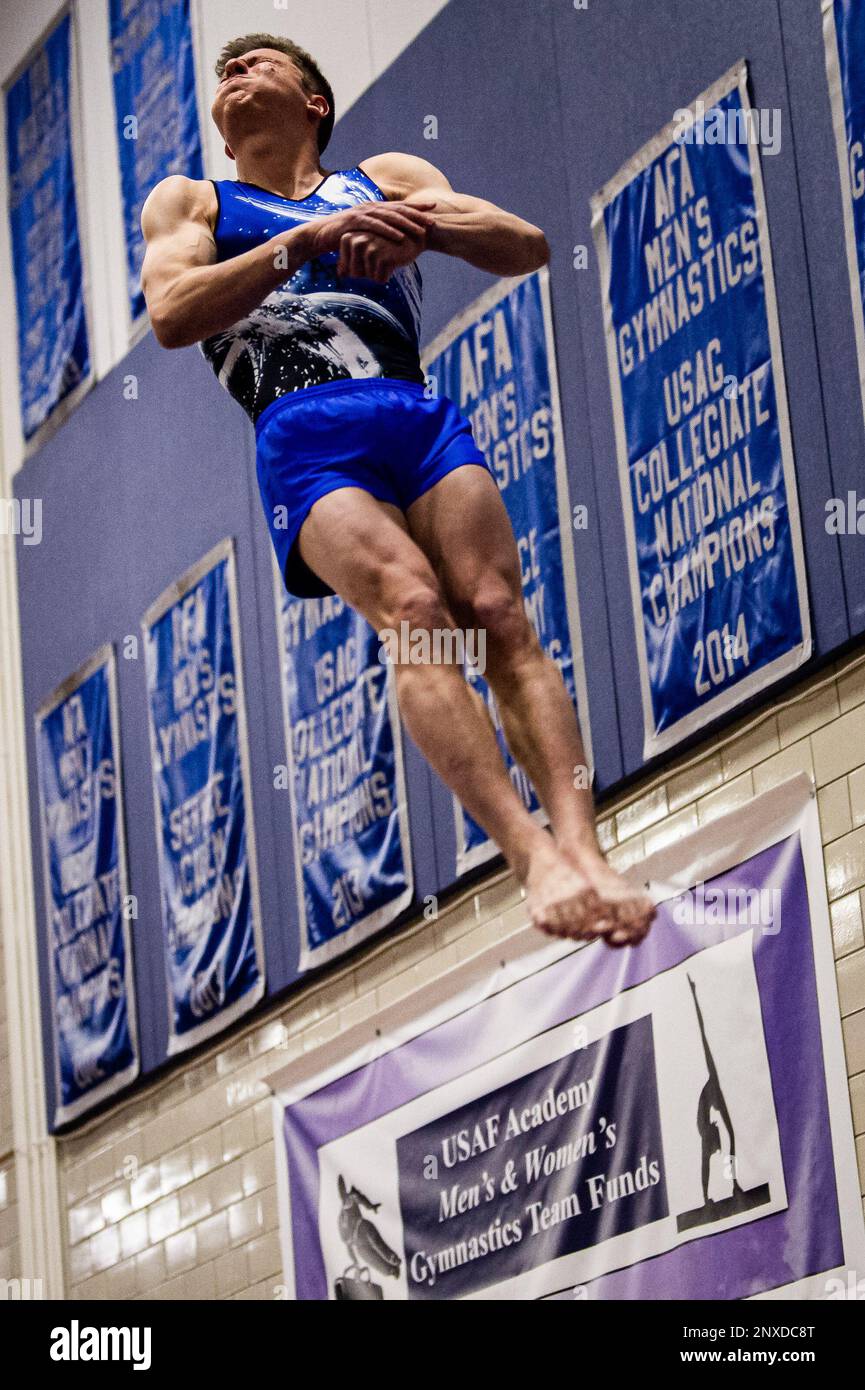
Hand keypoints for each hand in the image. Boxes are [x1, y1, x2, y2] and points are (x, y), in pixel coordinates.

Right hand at [307, 199, 435, 280]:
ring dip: (407, 223)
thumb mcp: (362, 234)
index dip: (417, 208)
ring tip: (421, 230)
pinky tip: (400, 236)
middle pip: (398, 209)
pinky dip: (388, 231)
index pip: (399, 207)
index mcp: (374, 209)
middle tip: (433, 220)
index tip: (434, 210)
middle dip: (417, 214)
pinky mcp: (354, 222)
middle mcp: (370, 207)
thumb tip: (392, 240)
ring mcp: (362, 213)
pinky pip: (375, 226)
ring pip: (389, 217)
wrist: (318, 236)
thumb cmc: (341, 237)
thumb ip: (376, 233)